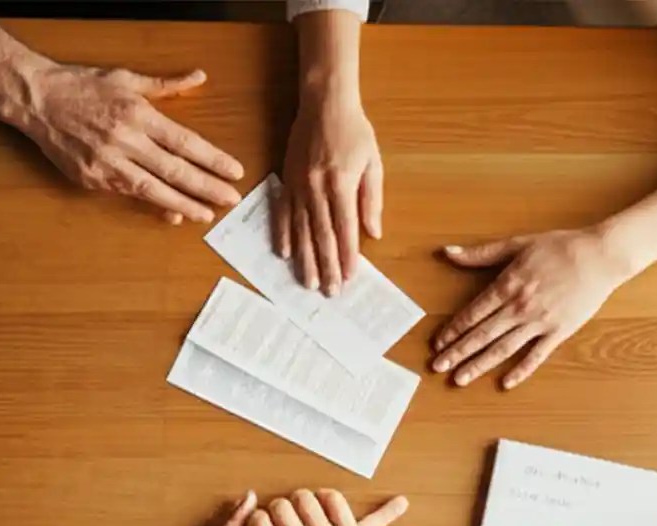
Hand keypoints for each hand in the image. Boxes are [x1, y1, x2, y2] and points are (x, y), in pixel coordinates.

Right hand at [4, 64, 243, 223]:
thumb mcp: (126, 78)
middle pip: (175, 170)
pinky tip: (172, 212)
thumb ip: (166, 84)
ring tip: (206, 214)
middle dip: (206, 187)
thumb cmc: (82, 85)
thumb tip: (199, 77)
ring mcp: (107, 163)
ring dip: (183, 204)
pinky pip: (128, 195)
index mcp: (138, 114)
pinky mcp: (91, 179)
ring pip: (153, 190)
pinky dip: (153, 204)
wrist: (35, 99)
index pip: (185, 142)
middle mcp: (125, 141)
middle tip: (231, 199)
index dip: (213, 159)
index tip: (235, 171)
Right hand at [241, 490, 413, 525]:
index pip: (258, 523)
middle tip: (283, 520)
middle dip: (277, 509)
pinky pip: (336, 501)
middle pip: (280, 507)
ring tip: (302, 513)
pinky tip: (323, 506)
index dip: (257, 521)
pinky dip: (326, 498)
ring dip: (301, 502)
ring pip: (307, 499)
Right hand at [278, 95, 383, 295]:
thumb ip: (371, 199)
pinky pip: (282, 211)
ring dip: (305, 258)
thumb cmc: (354, 132)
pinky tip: (284, 253)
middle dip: (327, 266)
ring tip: (308, 282)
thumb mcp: (373, 163)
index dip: (348, 255)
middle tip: (330, 292)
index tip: (350, 277)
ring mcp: (298, 184)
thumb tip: (374, 233)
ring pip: (301, 229)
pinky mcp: (285, 179)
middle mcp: (317, 188)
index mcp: (341, 184)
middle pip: (322, 234)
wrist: (324, 102)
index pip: (346, 228)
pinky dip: (283, 233)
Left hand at [432, 227, 633, 388]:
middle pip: (481, 335)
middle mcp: (519, 308)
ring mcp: (539, 322)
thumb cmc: (560, 247)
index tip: (437, 343)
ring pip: (502, 349)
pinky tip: (505, 383)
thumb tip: (448, 252)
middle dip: (457, 353)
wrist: (600, 257)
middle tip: (437, 367)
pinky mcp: (559, 332)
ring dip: (479, 365)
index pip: (472, 313)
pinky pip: (536, 356)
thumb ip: (481, 253)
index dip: (452, 330)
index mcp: (508, 285)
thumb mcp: (517, 243)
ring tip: (459, 379)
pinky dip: (521, 371)